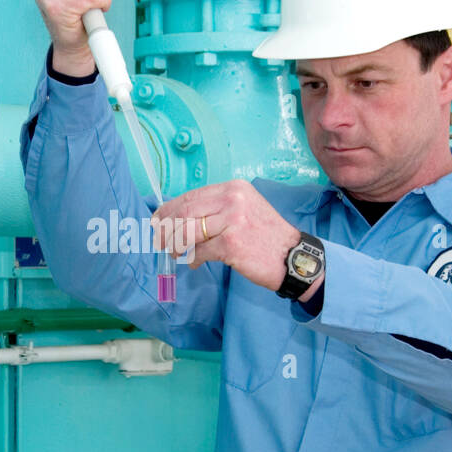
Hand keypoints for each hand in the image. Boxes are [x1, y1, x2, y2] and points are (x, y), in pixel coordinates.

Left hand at [150, 179, 306, 292]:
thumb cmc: (266, 236)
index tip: (158, 221)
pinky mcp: (231, 244)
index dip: (169, 209)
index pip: (191, 196)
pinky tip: (194, 263)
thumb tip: (181, 217)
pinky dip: (192, 259)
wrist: (293, 256)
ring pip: (187, 231)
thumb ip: (216, 209)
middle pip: (184, 212)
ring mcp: (232, 221)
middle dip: (166, 228)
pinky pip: (199, 251)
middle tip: (160, 241)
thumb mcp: (245, 209)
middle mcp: (232, 199)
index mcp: (233, 188)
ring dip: (175, 245)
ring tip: (175, 252)